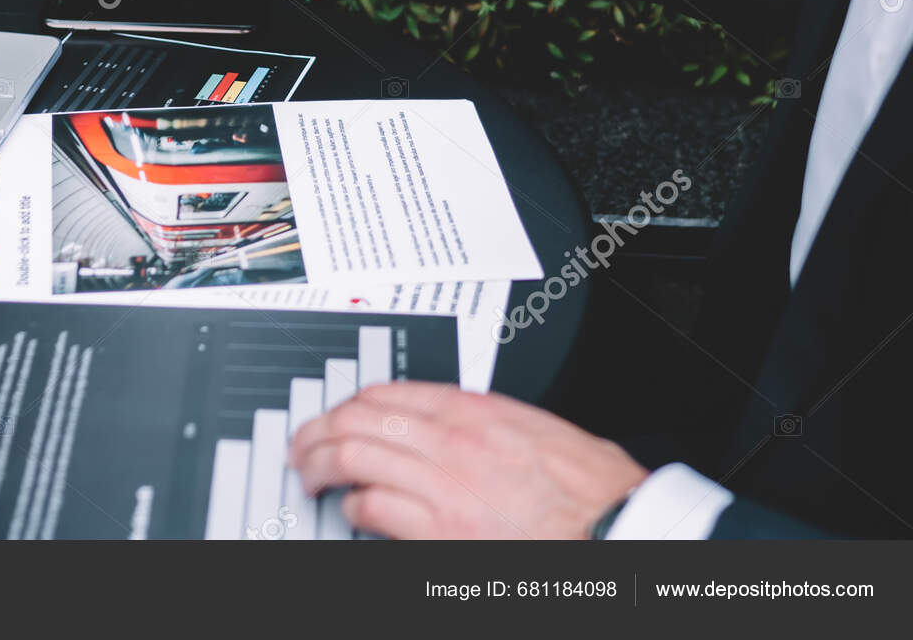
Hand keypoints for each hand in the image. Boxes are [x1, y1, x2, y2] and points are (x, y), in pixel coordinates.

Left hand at [289, 381, 647, 538]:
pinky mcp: (440, 532)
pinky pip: (373, 508)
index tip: (337, 415)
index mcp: (476, 413)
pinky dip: (354, 506)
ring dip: (322, 464)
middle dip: (320, 429)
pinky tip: (352, 510)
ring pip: (355, 455)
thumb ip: (487, 421)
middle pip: (359, 418)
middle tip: (305, 445)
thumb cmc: (593, 492)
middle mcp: (452, 443)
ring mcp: (443, 487)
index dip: (350, 403)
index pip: (388, 392)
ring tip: (310, 475)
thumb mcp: (537, 431)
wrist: (619, 533)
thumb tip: (452, 421)